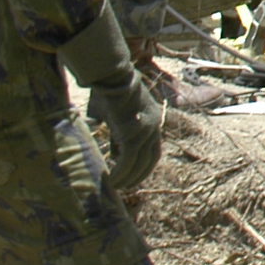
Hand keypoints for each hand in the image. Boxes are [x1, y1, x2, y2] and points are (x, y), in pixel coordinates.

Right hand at [88, 66, 164, 190]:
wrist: (112, 76)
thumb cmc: (110, 93)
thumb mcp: (119, 116)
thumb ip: (121, 134)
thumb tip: (116, 154)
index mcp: (154, 120)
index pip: (154, 150)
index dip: (144, 166)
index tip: (134, 177)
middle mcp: (154, 126)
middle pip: (150, 159)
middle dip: (138, 176)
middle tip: (125, 187)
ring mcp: (145, 130)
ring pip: (138, 163)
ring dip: (127, 178)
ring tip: (115, 187)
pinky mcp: (132, 133)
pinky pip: (127, 160)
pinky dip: (120, 173)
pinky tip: (111, 180)